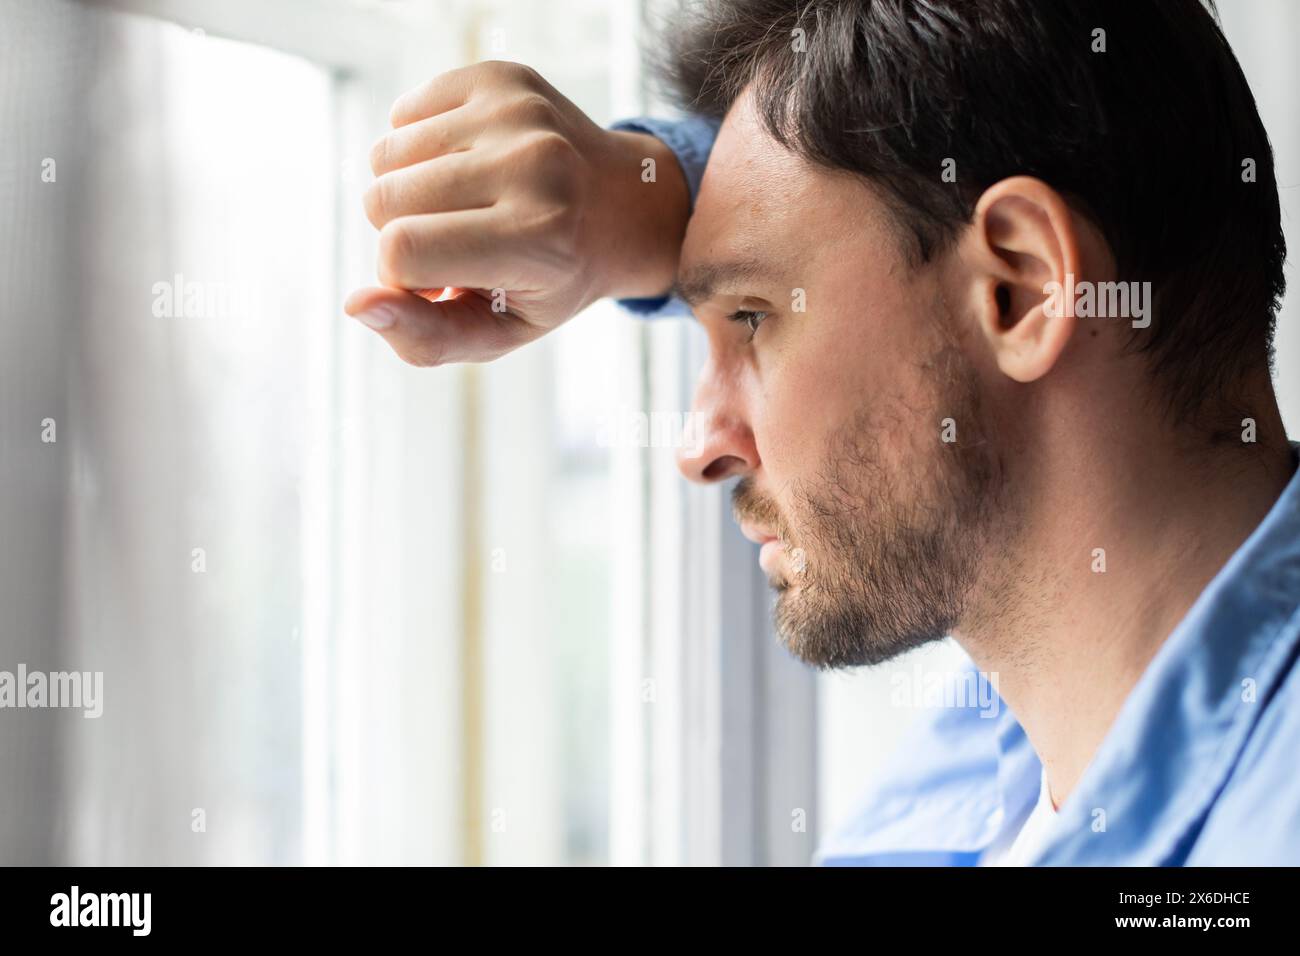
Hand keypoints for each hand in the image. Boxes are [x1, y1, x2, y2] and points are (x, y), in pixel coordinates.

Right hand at [344, 60, 689, 365]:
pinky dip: (419, 148)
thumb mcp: (501, 331)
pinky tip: (468, 166)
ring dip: (409, 189)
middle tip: (460, 241)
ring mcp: (517, 112)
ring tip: (465, 204)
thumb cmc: (553, 280)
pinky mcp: (500, 77)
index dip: (402, 277)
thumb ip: (426, 338)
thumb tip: (355, 305)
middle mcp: (532, 164)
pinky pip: (402, 114)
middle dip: (403, 231)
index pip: (401, 251)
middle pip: (383, 199)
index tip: (441, 282)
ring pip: (385, 154)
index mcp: (538, 238)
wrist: (625, 206)